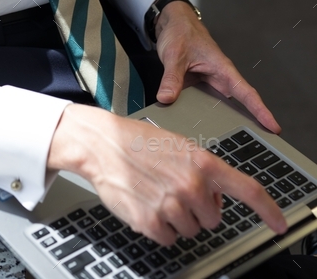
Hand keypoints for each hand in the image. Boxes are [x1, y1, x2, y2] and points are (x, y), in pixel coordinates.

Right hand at [47, 104, 287, 244]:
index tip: (279, 224)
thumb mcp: (180, 146)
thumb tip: (215, 198)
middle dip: (197, 210)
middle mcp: (191, 185)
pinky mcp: (151, 222)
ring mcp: (171, 205)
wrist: (102, 144)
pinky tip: (146, 204)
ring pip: (190, 231)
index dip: (268, 210)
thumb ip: (203, 171)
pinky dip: (157, 227)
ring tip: (156, 193)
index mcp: (202, 162)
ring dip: (175, 219)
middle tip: (174, 189)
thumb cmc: (138, 141)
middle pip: (212, 219)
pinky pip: (168, 239)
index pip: (247, 189)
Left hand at [154, 1, 280, 133]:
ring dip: (225, 123)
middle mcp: (219, 78)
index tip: (274, 127)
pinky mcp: (198, 86)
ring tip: (230, 145)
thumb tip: (167, 99)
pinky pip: (203, 104)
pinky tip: (199, 129)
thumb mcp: (175, 55)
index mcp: (222, 69)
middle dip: (250, 124)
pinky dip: (203, 116)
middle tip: (258, 144)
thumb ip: (171, 78)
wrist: (171, 22)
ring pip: (220, 107)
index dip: (261, 111)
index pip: (247, 93)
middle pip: (239, 105)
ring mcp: (209, 83)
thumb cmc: (181, 31)